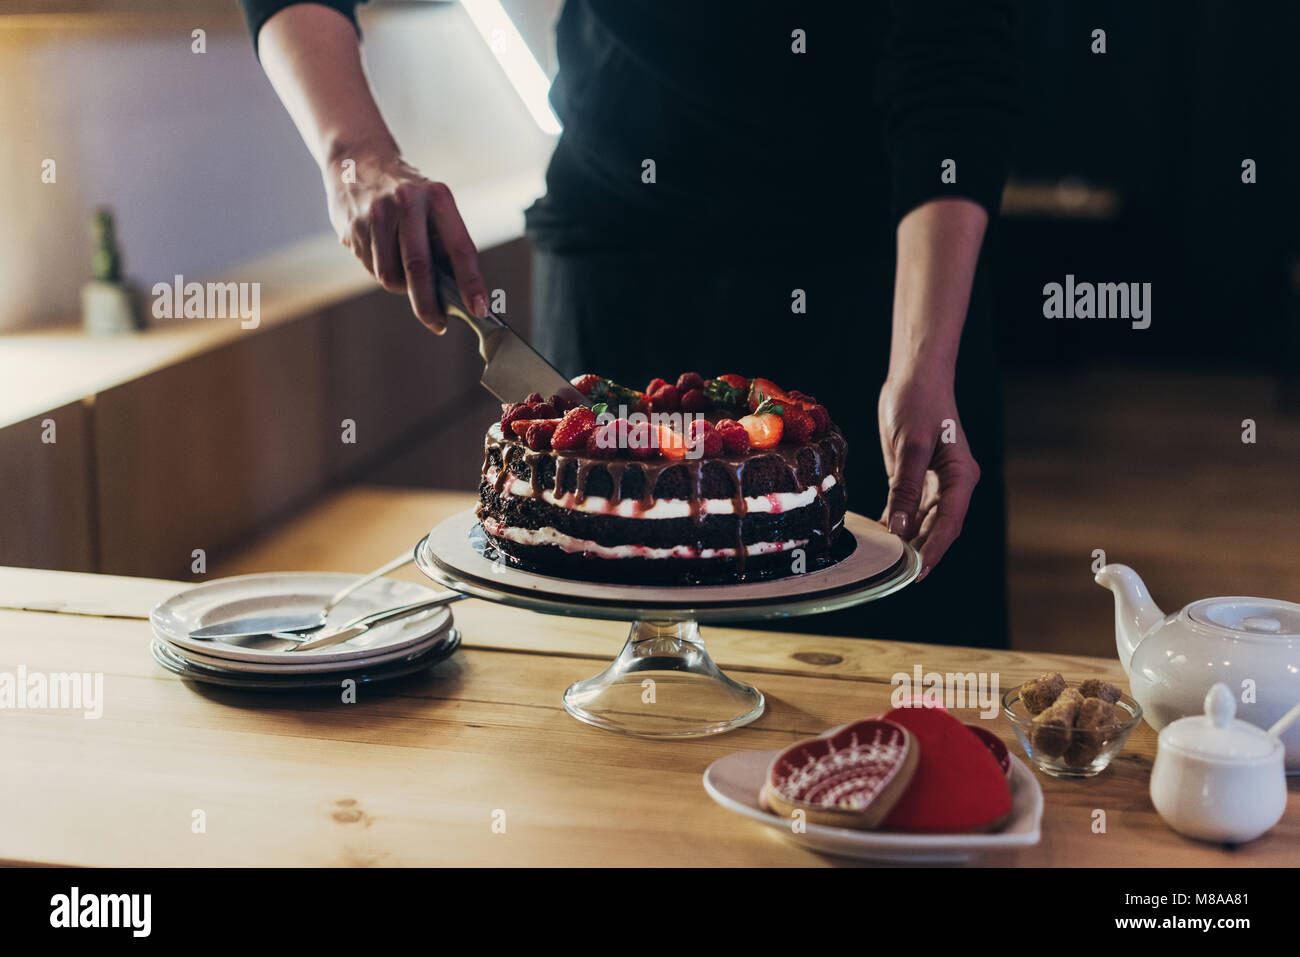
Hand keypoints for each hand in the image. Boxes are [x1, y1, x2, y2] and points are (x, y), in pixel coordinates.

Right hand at [324, 148, 487, 332]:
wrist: (358, 161)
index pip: (460, 247)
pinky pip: (371, 268)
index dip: (471, 283)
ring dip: (401, 286)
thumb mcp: (435, 206)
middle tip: (438, 324)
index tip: (478, 309)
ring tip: (403, 269)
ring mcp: (376, 213)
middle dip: (429, 304)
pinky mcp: (352, 226)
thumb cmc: (408, 195)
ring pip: (390, 276)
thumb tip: (458, 294)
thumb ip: (445, 245)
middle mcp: (406, 202)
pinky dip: (381, 270)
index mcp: (437, 197)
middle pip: (419, 268)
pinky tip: (381, 251)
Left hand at [877, 373, 979, 579]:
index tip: (916, 572)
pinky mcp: (914, 478)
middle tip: (894, 575)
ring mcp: (933, 483)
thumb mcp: (911, 446)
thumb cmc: (919, 404)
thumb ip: (905, 488)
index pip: (948, 523)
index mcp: (961, 477)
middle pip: (937, 528)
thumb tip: (898, 527)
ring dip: (905, 541)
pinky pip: (906, 508)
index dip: (933, 550)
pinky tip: (878, 538)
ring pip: (921, 522)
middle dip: (918, 551)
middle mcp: (951, 485)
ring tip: (884, 561)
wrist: (914, 378)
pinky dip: (893, 523)